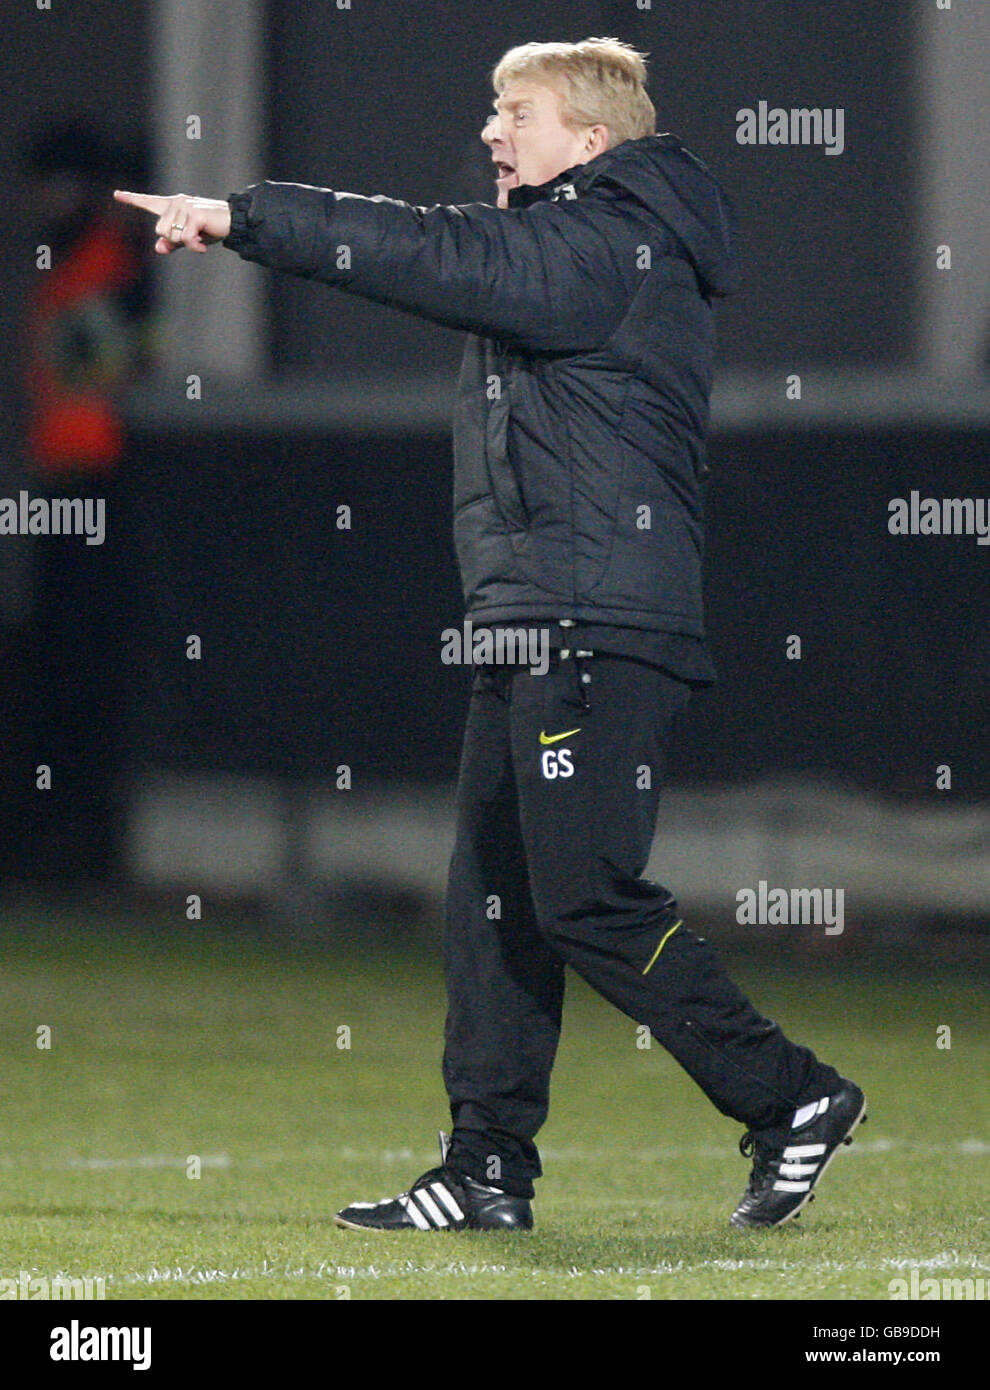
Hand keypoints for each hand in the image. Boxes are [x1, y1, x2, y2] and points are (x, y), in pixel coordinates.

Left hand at [112, 189, 231, 254]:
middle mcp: (176, 203)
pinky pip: (186, 238)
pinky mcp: (194, 214)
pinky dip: (194, 247)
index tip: (117, 194)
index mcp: (172, 206)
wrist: (232, 222)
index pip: (148, 202)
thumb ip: (172, 243)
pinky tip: (202, 246)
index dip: (132, 199)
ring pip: (172, 235)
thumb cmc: (210, 229)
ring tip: (199, 238)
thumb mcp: (189, 238)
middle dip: (175, 240)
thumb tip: (158, 247)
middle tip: (192, 238)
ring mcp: (185, 206)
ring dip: (186, 243)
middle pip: (160, 230)